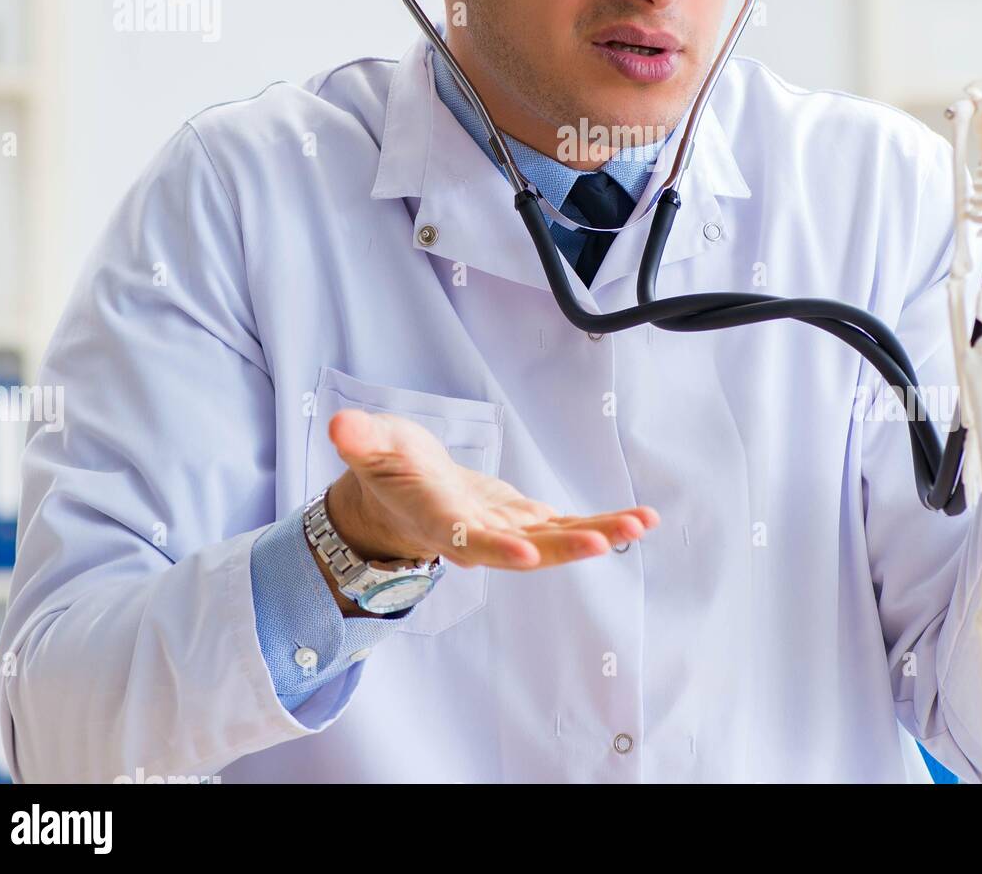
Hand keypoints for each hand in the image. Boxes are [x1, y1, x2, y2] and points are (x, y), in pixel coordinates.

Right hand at [324, 407, 658, 571]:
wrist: (403, 497)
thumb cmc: (387, 468)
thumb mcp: (372, 447)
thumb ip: (362, 440)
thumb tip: (341, 426)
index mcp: (438, 517)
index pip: (465, 536)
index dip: (494, 547)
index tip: (525, 554)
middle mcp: (477, 534)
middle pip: (524, 548)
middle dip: (564, 546)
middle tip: (604, 540)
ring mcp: (506, 532)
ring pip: (556, 541)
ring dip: (597, 534)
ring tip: (640, 523)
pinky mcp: (527, 523)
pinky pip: (570, 527)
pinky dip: (602, 524)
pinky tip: (638, 520)